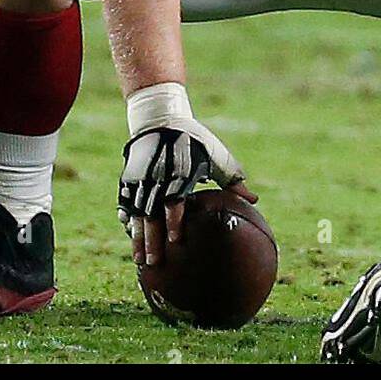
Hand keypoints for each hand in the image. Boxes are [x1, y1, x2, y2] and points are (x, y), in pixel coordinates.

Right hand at [117, 82, 255, 264]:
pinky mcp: (129, 178)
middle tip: (155, 262)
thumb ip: (233, 178)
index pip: (174, 200)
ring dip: (137, 238)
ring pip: (136, 213)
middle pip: (151, 213)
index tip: (176, 240)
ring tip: (139, 260)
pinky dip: (127, 220)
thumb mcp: (215, 153)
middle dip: (151, 239)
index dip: (174, 220)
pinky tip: (129, 237)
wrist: (160, 117)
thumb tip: (254, 201)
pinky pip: (125, 203)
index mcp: (179, 172)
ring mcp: (140, 178)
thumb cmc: (195, 138)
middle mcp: (156, 177)